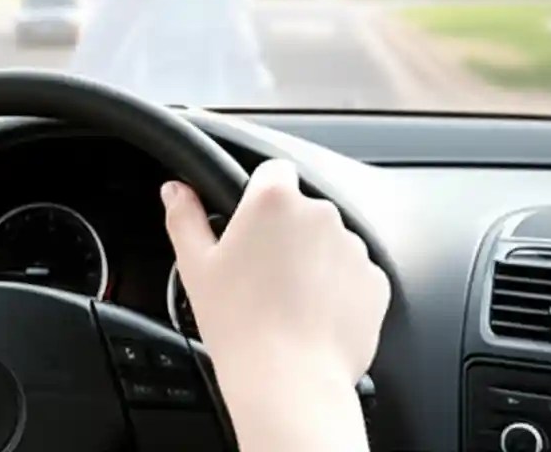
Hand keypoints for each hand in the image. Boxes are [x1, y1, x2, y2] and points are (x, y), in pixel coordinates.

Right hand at [163, 159, 388, 387]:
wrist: (289, 380)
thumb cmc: (239, 323)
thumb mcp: (196, 266)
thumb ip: (184, 217)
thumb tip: (175, 190)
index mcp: (273, 201)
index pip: (274, 171)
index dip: (260, 192)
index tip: (250, 222)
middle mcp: (320, 214)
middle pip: (301, 209)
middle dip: (285, 233)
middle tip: (260, 273)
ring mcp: (353, 248)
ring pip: (328, 242)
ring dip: (312, 260)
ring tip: (286, 300)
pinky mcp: (375, 281)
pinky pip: (352, 274)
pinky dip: (336, 288)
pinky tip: (310, 315)